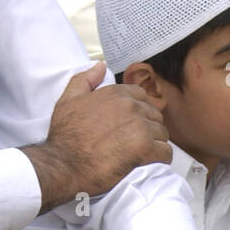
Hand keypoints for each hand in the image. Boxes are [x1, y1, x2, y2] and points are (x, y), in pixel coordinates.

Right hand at [23, 61, 170, 212]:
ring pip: (162, 133)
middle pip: (154, 114)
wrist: (64, 164)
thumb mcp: (69, 99)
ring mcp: (140, 126)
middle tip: (135, 141)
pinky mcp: (144, 148)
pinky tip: (149, 162)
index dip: (138, 111)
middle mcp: (131, 106)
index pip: (142, 96)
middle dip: (148, 127)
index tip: (131, 124)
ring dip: (155, 143)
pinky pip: (165, 152)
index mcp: (116, 93)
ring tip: (142, 153)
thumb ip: (86, 79)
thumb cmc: (65, 134)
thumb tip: (100, 65)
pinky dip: (160, 158)